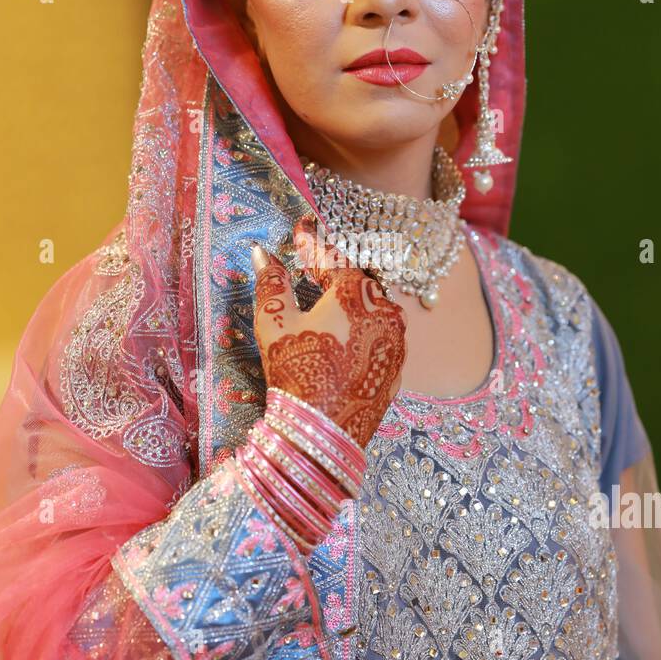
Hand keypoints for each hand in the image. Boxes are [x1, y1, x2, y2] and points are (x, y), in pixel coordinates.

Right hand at [251, 215, 406, 447]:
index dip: (312, 243)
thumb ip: (272, 283)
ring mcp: (397, 342)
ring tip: (328, 301)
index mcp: (357, 293)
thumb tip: (263, 254)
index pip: (332, 257)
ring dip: (352, 302)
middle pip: (358, 282)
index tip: (301, 229)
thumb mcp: (275, 323)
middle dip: (334, 272)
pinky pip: (381, 338)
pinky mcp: (397, 370)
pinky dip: (363, 331)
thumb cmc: (296, 371)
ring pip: (374, 309)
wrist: (322, 431)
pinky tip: (344, 337)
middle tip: (313, 265)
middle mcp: (386, 311)